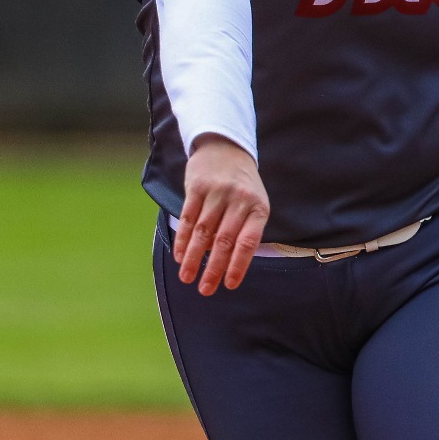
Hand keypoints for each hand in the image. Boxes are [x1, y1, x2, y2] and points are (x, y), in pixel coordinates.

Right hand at [176, 134, 270, 295]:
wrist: (226, 149)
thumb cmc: (243, 186)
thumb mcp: (254, 204)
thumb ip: (245, 231)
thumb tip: (228, 265)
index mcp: (258, 208)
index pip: (248, 241)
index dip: (239, 265)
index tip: (229, 285)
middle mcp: (239, 200)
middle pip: (224, 240)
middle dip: (213, 268)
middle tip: (205, 290)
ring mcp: (217, 192)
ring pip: (204, 232)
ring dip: (194, 258)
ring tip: (187, 278)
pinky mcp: (197, 187)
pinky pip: (188, 218)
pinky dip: (183, 240)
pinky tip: (180, 256)